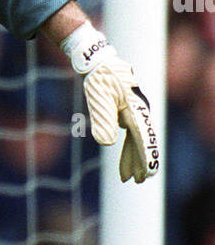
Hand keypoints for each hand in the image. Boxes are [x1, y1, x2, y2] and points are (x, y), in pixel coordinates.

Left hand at [63, 23, 159, 182]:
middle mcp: (139, 111)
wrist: (98, 62)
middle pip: (143, 141)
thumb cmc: (98, 78)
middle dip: (141, 163)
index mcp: (135, 108)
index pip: (143, 138)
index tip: (146, 174)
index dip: (145, 157)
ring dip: (133, 159)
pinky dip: (128, 149)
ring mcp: (135, 111)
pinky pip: (131, 135)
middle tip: (138, 182)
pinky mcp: (128, 112)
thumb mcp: (98, 98)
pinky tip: (125, 163)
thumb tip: (106, 143)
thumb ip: (103, 119)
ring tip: (129, 179)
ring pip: (137, 140)